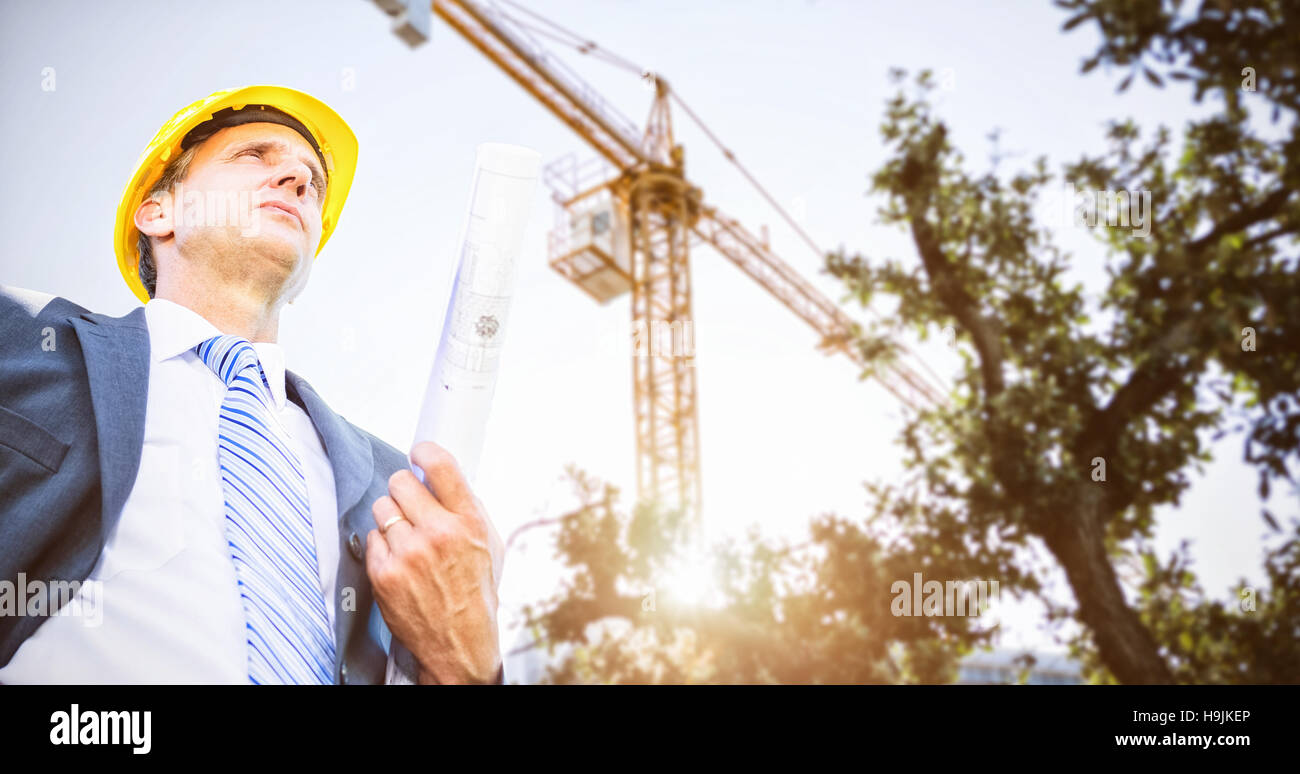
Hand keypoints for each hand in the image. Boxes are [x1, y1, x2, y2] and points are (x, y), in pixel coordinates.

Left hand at [366, 441, 505, 683]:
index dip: (424, 452)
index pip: (441, 466)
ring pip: (382, 508)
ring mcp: (409, 553)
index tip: (418, 453)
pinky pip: (372, 537)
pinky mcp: (385, 573)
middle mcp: (438, 534)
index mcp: (469, 521)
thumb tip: (444, 476)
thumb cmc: (476, 591)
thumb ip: (469, 508)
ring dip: (391, 518)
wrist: (460, 642)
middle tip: (409, 504)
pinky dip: (383, 546)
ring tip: (406, 539)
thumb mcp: (489, 544)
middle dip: (403, 490)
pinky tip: (400, 562)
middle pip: (401, 483)